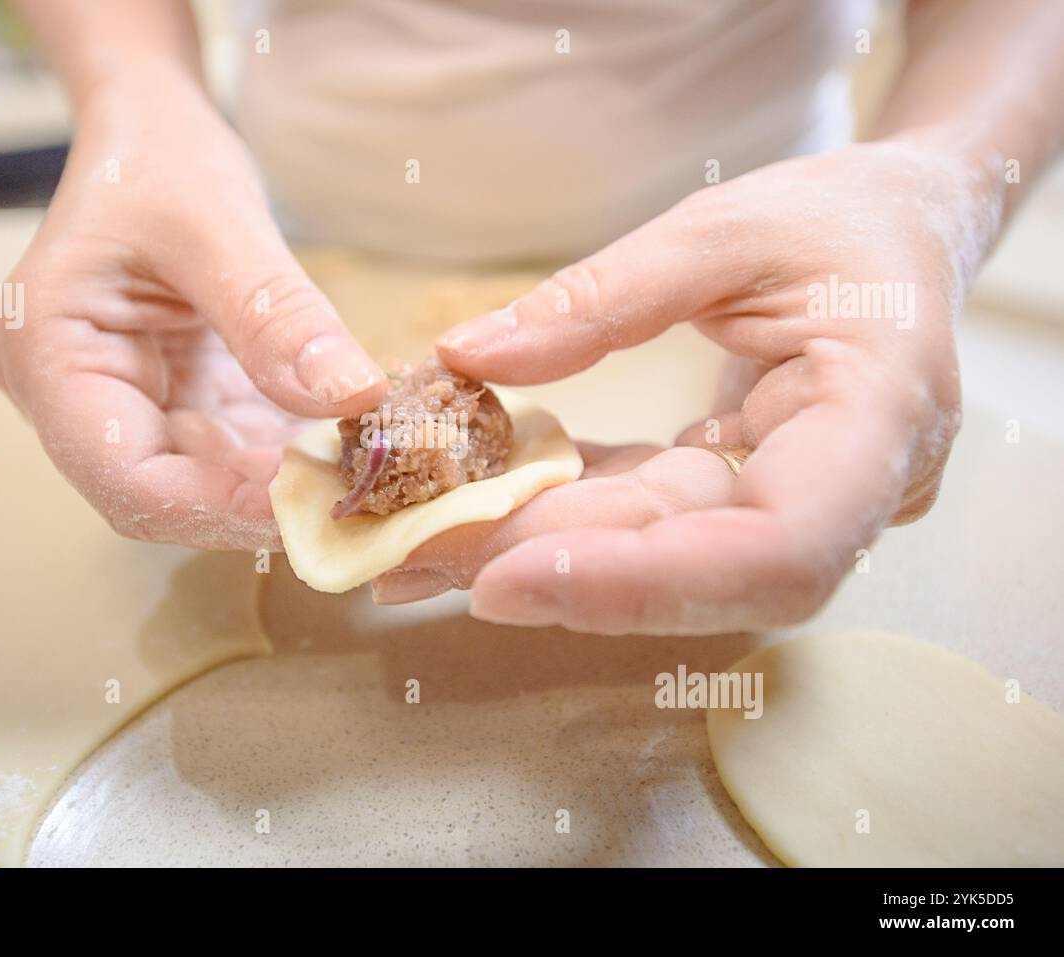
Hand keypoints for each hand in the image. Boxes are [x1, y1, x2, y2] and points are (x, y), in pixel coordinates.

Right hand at [0, 68, 385, 549]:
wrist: (148, 133)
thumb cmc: (161, 160)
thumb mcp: (219, 221)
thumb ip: (277, 312)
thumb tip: (354, 396)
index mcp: (48, 355)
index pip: (126, 478)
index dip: (220, 506)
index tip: (311, 502)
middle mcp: (69, 397)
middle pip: (160, 495)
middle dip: (254, 501)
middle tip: (350, 493)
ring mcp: (116, 404)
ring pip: (198, 482)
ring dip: (275, 483)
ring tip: (355, 468)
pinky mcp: (163, 401)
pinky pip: (222, 450)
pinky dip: (278, 452)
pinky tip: (337, 442)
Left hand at [376, 139, 998, 633]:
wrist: (897, 236)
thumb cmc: (837, 220)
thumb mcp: (724, 229)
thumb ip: (602, 297)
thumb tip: (468, 356)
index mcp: (881, 416)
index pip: (778, 547)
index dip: (645, 581)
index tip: (508, 579)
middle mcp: (854, 492)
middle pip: (699, 568)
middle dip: (554, 568)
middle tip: (412, 557)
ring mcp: (803, 507)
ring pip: (663, 556)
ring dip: (539, 552)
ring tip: (417, 543)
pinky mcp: (747, 499)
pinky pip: (652, 520)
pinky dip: (564, 514)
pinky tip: (473, 509)